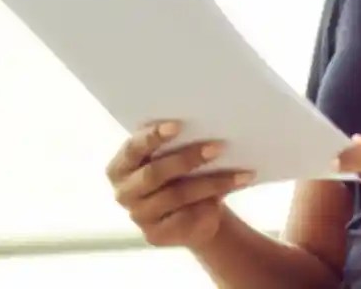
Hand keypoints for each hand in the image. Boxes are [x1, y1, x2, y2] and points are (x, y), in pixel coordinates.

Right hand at [106, 121, 255, 249]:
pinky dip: (210, 206)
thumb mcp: (174, 154)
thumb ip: (177, 142)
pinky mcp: (156, 235)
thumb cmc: (182, 172)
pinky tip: (229, 196)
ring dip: (212, 183)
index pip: (133, 148)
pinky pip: (185, 219)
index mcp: (120, 166)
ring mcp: (139, 216)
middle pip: (155, 173)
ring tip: (240, 174)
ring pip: (177, 195)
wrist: (193, 211)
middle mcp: (124, 192)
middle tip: (218, 147)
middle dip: (187, 158)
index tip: (178, 125)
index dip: (153, 136)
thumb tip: (206, 126)